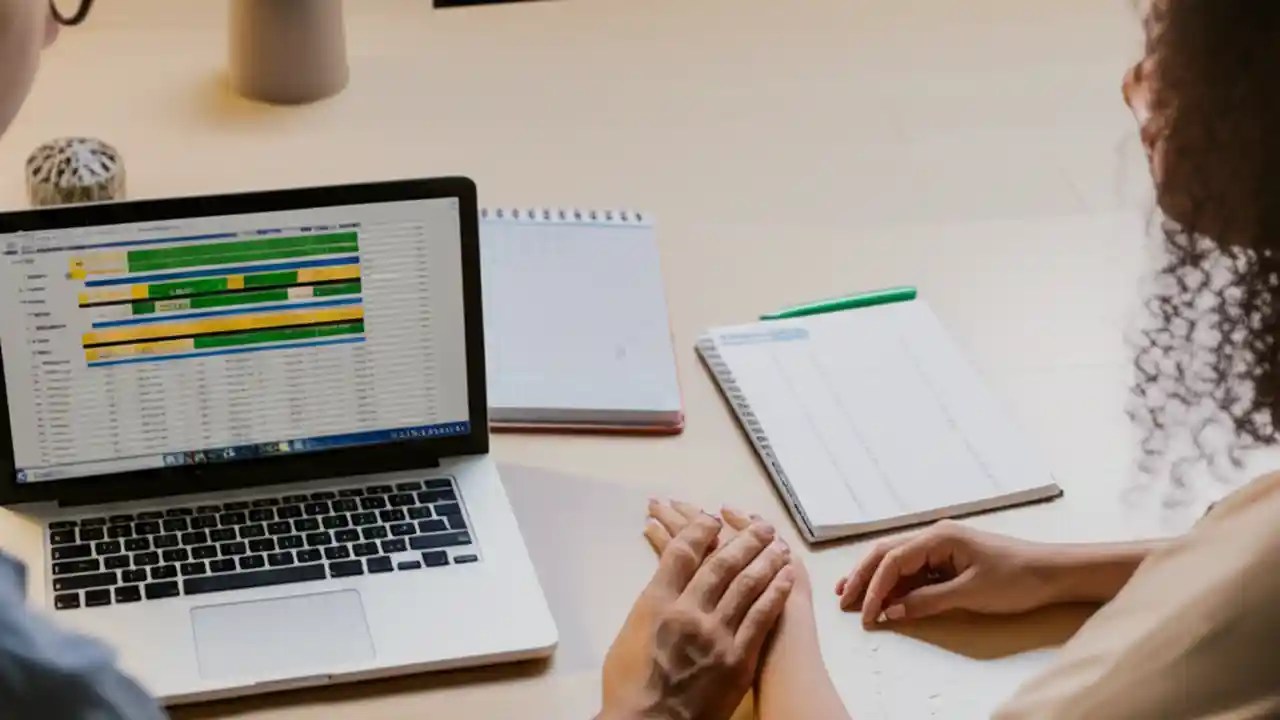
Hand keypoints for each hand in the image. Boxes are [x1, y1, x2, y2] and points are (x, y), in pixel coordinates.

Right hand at [601, 511, 794, 719]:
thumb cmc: (630, 688)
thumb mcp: (628, 636)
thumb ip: (652, 605)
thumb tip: (668, 584)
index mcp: (656, 604)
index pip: (681, 553)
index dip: (698, 530)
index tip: (711, 518)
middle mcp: (688, 612)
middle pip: (720, 563)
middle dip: (742, 539)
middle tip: (758, 525)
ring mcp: (716, 635)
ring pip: (746, 584)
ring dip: (764, 558)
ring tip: (777, 543)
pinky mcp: (737, 658)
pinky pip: (761, 616)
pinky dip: (775, 592)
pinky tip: (786, 576)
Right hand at [837, 520, 1061, 627]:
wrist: (1053, 572)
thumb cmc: (1016, 579)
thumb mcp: (970, 593)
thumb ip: (927, 601)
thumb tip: (890, 611)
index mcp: (938, 537)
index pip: (893, 560)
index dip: (874, 587)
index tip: (865, 614)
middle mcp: (934, 536)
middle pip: (886, 553)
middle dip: (862, 576)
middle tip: (841, 600)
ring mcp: (940, 546)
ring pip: (896, 560)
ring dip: (873, 578)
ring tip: (850, 595)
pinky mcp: (948, 559)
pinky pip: (913, 569)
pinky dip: (894, 583)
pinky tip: (882, 594)